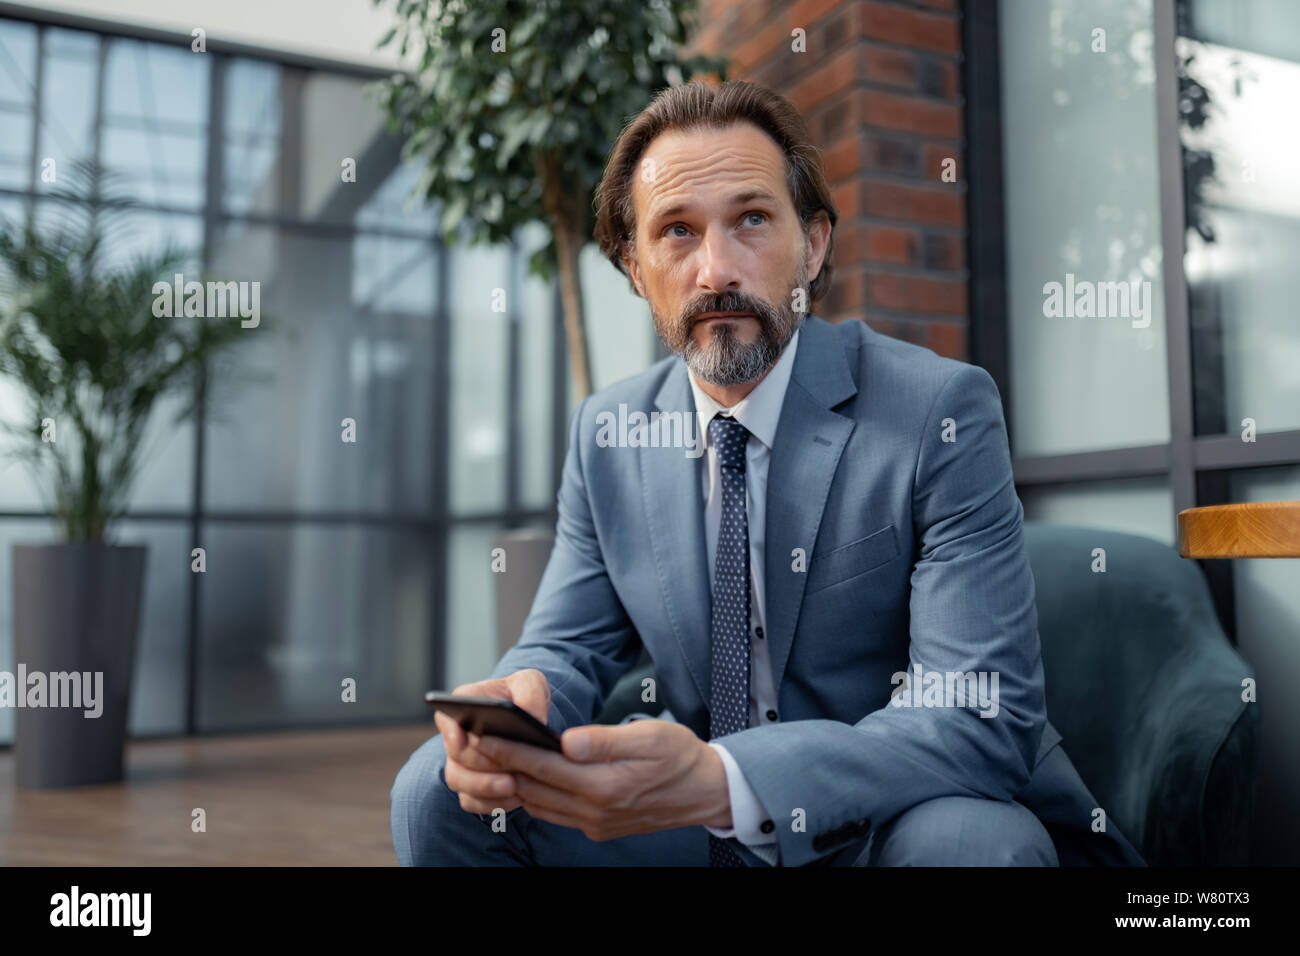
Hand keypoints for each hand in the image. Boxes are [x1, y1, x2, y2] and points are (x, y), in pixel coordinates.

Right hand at [435, 668, 550, 815]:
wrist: (526, 723)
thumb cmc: (524, 697)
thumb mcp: (531, 683)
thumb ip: (531, 693)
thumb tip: (533, 718)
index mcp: (463, 704)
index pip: (447, 717)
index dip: (451, 731)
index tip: (463, 740)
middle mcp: (456, 735)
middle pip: (456, 755)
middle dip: (481, 765)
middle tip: (508, 771)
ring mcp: (460, 763)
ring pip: (458, 781)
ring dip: (484, 788)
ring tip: (513, 787)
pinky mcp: (470, 786)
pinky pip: (471, 801)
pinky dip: (491, 804)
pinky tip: (516, 800)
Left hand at [473, 718, 732, 840]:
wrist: (707, 792)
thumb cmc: (681, 756)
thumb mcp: (650, 737)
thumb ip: (604, 739)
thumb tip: (565, 740)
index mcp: (607, 785)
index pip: (544, 767)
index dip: (510, 751)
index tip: (484, 735)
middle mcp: (596, 811)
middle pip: (535, 789)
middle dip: (503, 768)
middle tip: (476, 745)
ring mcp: (596, 823)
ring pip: (540, 806)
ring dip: (515, 785)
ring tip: (492, 761)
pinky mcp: (599, 828)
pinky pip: (555, 815)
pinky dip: (535, 798)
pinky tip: (525, 781)